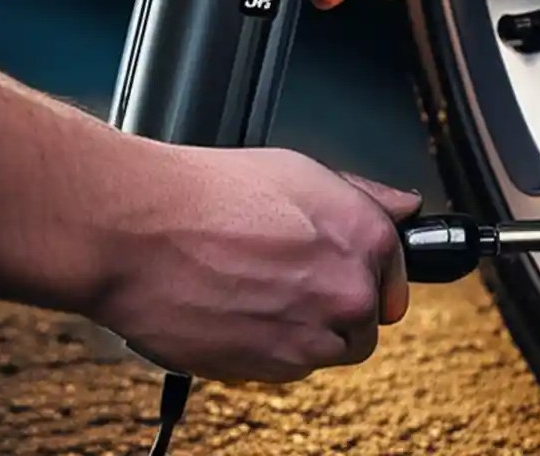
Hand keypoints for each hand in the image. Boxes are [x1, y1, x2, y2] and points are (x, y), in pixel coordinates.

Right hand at [90, 145, 420, 382]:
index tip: (339, 272)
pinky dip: (272, 350)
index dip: (365, 274)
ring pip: (332, 349)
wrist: (137, 232)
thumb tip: (403, 207)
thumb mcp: (299, 171)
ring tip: (259, 296)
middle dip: (337, 307)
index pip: (394, 277)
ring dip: (307, 332)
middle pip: (367, 321)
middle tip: (291, 284)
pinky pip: (291, 368)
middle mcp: (349, 289)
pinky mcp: (275, 367)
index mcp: (366, 236)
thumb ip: (363, 198)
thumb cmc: (207, 195)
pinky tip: (240, 313)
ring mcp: (315, 333)